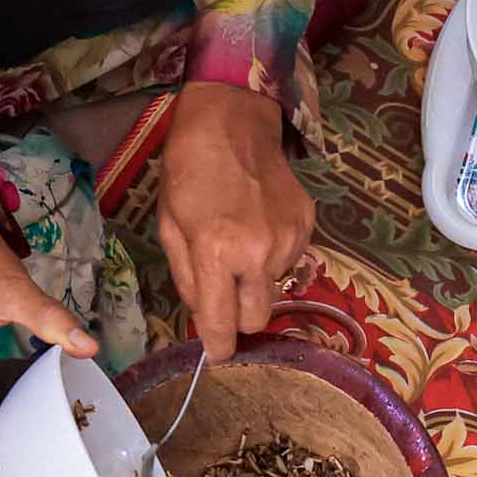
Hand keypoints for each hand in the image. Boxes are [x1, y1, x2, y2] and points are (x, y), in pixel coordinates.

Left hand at [158, 81, 313, 361]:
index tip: (218, 355)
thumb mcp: (171, 227)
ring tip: (240, 246)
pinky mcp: (306, 226)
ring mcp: (287, 240)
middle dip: (240, 317)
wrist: (232, 122)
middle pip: (258, 319)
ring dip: (256, 282)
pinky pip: (289, 263)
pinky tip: (258, 227)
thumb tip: (203, 318)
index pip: (224, 324)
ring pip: (275, 290)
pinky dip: (272, 257)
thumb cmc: (189, 171)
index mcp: (216, 253)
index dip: (219, 347)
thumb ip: (188, 280)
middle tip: (225, 296)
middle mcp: (258, 253)